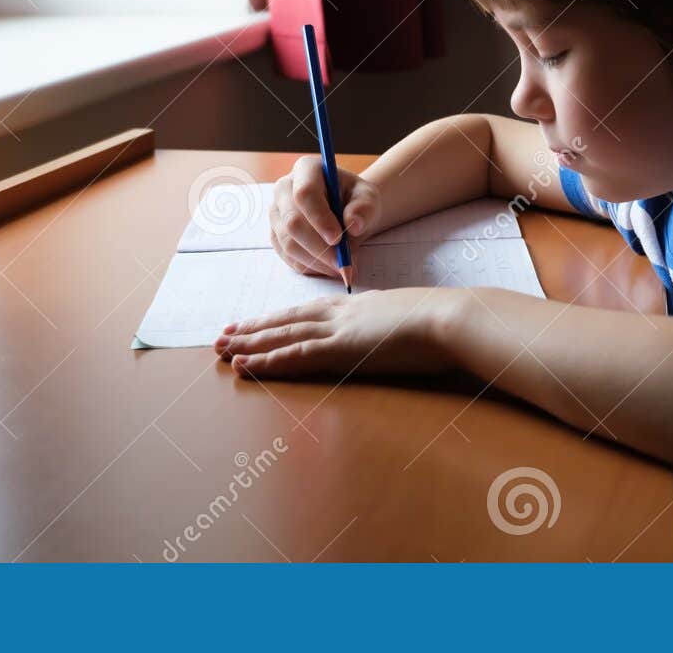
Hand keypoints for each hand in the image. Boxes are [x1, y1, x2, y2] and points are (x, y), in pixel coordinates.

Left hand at [213, 289, 459, 378]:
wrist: (451, 317)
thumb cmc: (440, 320)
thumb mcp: (406, 316)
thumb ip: (386, 322)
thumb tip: (380, 329)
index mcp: (355, 305)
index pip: (306, 311)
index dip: (276, 318)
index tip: (253, 323)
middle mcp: (340, 313)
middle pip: (286, 321)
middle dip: (252, 330)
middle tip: (221, 337)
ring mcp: (339, 330)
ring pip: (282, 336)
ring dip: (249, 345)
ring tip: (222, 350)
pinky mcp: (341, 349)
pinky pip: (295, 356)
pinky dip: (267, 361)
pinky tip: (246, 366)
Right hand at [269, 156, 382, 283]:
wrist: (346, 211)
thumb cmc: (356, 200)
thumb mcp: (368, 198)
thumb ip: (364, 208)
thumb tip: (353, 224)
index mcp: (306, 170)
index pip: (305, 194)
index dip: (319, 218)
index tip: (337, 239)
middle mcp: (284, 189)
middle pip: (293, 222)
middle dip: (319, 248)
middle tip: (343, 264)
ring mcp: (276, 213)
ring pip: (288, 243)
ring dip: (316, 261)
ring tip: (342, 268)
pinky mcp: (275, 235)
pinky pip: (287, 257)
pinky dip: (309, 267)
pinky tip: (328, 268)